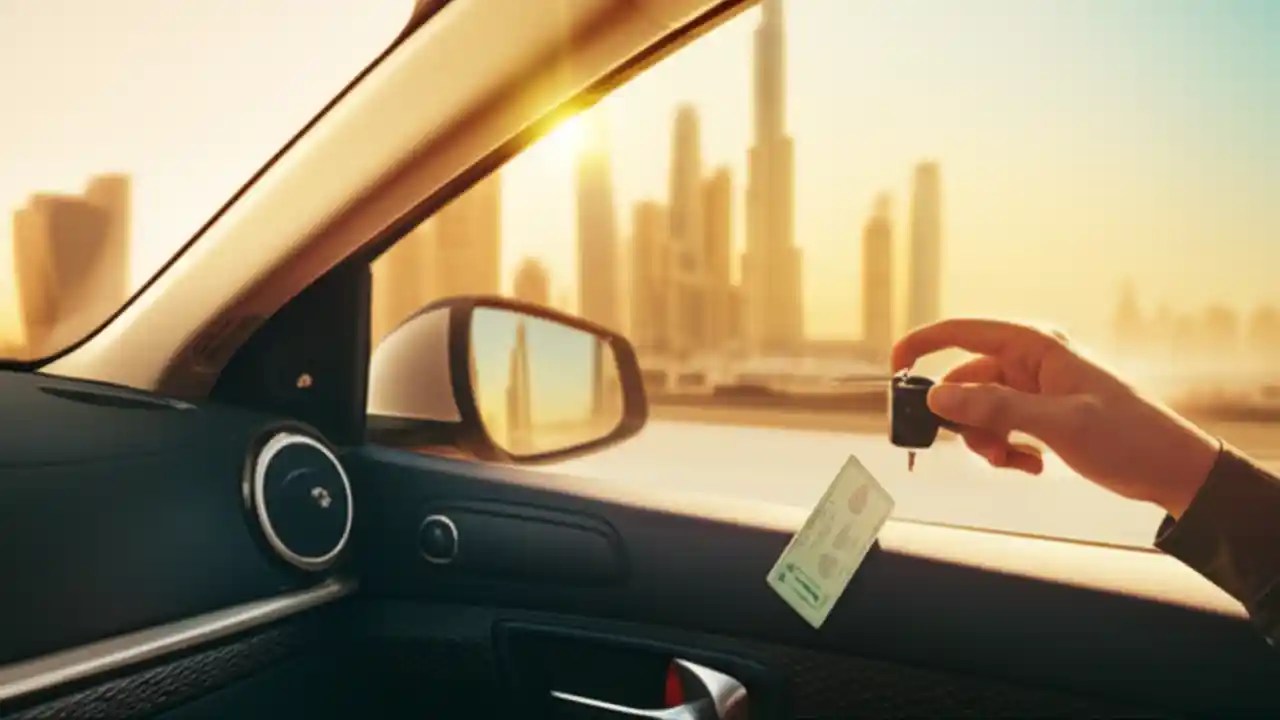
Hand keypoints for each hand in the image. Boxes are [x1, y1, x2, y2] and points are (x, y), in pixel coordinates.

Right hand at [892, 319, 1219, 517]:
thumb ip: (995, 408)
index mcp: (1034, 346)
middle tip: (984, 450)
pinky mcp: (1040, 414)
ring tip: (1016, 462)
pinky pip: (999, 428)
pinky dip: (1005, 449)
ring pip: (979, 411)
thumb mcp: (1058, 423)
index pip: (961, 332)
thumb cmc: (1128, 436)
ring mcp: (1033, 389)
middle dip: (965, 421)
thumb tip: (938, 399)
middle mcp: (1029, 362)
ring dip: (986, 441)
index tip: (894, 371)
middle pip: (964, 383)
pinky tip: (1032, 465)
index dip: (921, 345)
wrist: (1173, 469)